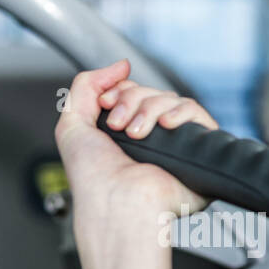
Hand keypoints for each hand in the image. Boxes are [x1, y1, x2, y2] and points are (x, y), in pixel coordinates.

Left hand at [55, 58, 218, 241]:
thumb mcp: (71, 126)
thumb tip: (121, 65)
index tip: (106, 104)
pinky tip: (165, 126)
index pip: (132, 94)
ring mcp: (172, 145)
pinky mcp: (196, 151)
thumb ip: (85, 87)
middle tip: (118, 124)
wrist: (116, 204)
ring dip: (150, 109)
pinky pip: (196, 114)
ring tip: (136, 133)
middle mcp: (148, 140)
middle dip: (131, 99)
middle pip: (151, 93)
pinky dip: (180, 112)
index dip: (119, 91)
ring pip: (172, 100)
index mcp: (121, 136)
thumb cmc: (93, 179)